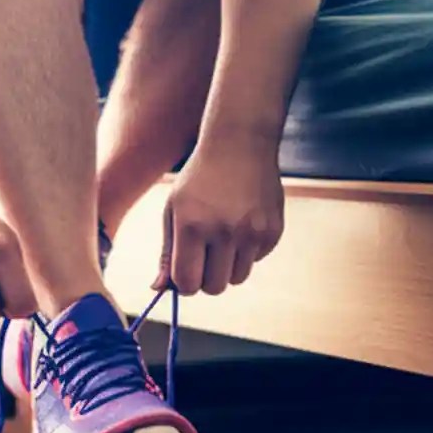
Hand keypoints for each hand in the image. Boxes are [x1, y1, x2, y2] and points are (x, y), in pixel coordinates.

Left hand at [154, 147, 283, 295]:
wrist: (239, 144)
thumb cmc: (198, 179)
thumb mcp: (173, 210)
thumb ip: (167, 252)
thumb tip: (159, 288)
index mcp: (192, 226)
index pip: (187, 282)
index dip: (183, 284)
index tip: (184, 273)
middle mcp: (224, 231)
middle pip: (214, 287)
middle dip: (205, 279)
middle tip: (202, 259)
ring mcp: (253, 232)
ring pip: (237, 278)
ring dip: (226, 267)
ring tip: (221, 240)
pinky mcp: (273, 231)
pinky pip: (255, 261)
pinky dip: (246, 253)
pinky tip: (240, 225)